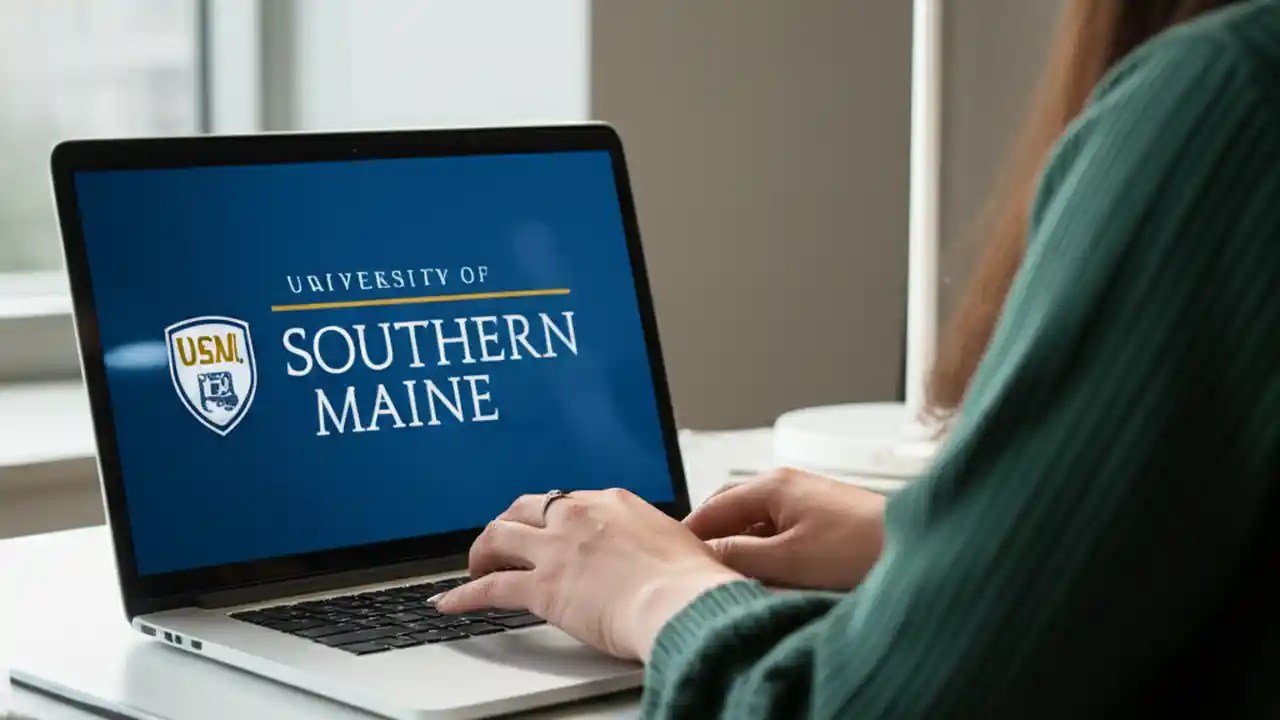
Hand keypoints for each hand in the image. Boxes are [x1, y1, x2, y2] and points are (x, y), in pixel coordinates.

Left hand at [434, 489, 743, 660]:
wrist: (683, 603)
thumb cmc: (692, 583)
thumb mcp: (680, 546)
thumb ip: (659, 545)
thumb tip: (666, 556)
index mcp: (613, 503)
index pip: (569, 503)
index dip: (553, 519)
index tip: (550, 531)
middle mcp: (578, 516)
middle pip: (526, 508)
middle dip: (510, 523)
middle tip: (503, 542)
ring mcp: (556, 549)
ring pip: (498, 537)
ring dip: (481, 552)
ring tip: (474, 567)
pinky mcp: (542, 587)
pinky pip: (489, 588)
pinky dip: (463, 595)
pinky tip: (449, 603)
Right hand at [684, 468, 886, 589]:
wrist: (918, 547)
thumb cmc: (858, 547)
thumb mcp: (787, 559)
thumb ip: (739, 555)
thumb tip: (704, 554)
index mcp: (772, 485)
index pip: (713, 506)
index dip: (691, 533)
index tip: (672, 557)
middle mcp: (787, 486)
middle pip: (733, 512)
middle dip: (716, 541)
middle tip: (699, 569)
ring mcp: (807, 501)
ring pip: (757, 525)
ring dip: (743, 549)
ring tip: (734, 578)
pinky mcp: (824, 520)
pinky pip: (781, 534)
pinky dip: (767, 553)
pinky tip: (769, 577)